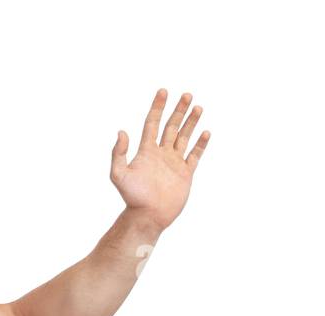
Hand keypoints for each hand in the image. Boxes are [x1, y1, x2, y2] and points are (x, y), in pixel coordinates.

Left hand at [110, 89, 210, 231]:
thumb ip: (118, 154)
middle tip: (187, 95)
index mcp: (146, 151)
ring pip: (184, 137)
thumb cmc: (133, 197)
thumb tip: (121, 132)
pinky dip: (201, 144)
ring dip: (191, 122)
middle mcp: (160, 154)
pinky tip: (206, 132)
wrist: (148, 216)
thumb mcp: (119, 175)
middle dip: (178, 110)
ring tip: (198, 107)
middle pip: (170, 126)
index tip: (163, 91)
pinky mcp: (185, 173)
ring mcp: (174, 163)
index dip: (157, 107)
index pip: (152, 123)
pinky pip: (195, 155)